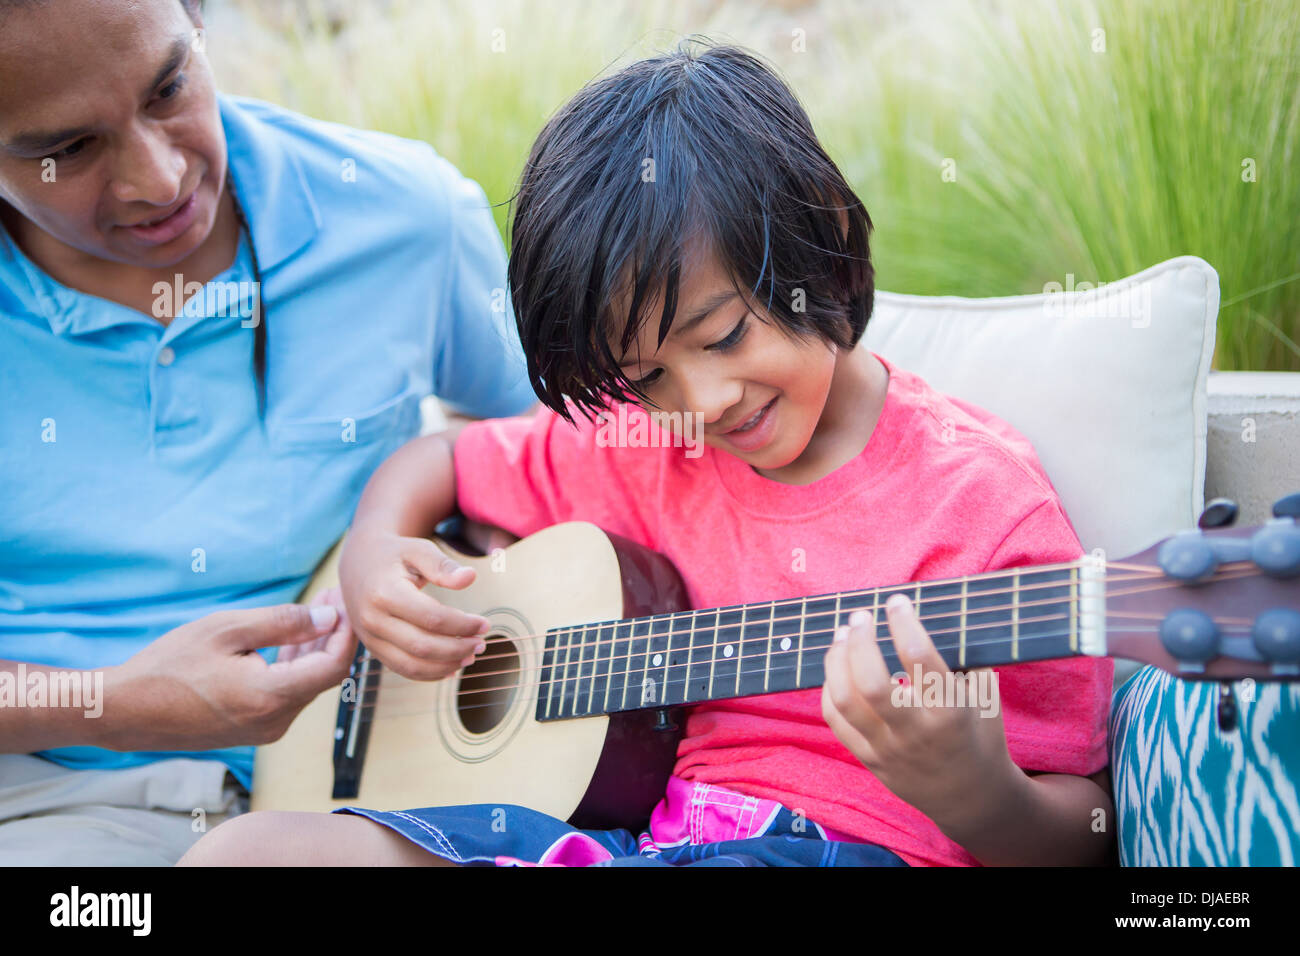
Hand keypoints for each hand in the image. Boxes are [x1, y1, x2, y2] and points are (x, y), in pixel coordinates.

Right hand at [108, 594, 355, 750]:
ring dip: (314, 648)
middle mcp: (275, 722)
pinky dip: (294, 667)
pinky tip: (293, 639)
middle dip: (332, 635)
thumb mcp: (228, 629)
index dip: (345, 632)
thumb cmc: (170, 665)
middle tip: (332, 596)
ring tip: (318, 608)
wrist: (125, 710)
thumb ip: (284, 623)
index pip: (334, 666)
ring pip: (306, 685)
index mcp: (271, 698)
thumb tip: (329, 617)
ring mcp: (264, 730)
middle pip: (323, 676)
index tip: (344, 602)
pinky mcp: (252, 730)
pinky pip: (286, 695)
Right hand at [339, 528, 490, 680]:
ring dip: (446, 665)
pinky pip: (402, 669)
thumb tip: (469, 577)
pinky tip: (452, 666)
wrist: (358, 564)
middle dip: (457, 649)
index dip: (462, 625)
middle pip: (422, 646)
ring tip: (471, 656)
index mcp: (384, 592)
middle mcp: (373, 619)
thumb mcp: (417, 549)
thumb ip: (443, 565)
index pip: (431, 618)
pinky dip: (429, 674)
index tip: (484, 624)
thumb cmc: (393, 556)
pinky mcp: (373, 649)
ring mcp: (370, 638)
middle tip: (481, 643)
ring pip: (411, 665)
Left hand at [820, 594, 1017, 825]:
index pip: (920, 659)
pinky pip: (835, 719)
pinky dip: (830, 687)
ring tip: (843, 634)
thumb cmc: (979, 734)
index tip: (897, 601)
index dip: (904, 623)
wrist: (971, 797)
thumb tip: (927, 613)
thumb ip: (959, 658)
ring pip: (845, 700)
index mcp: (951, 712)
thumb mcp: (983, 696)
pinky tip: (837, 668)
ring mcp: (887, 748)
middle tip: (861, 615)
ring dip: (837, 659)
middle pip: (871, 682)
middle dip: (860, 640)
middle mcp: (916, 732)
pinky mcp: (868, 759)